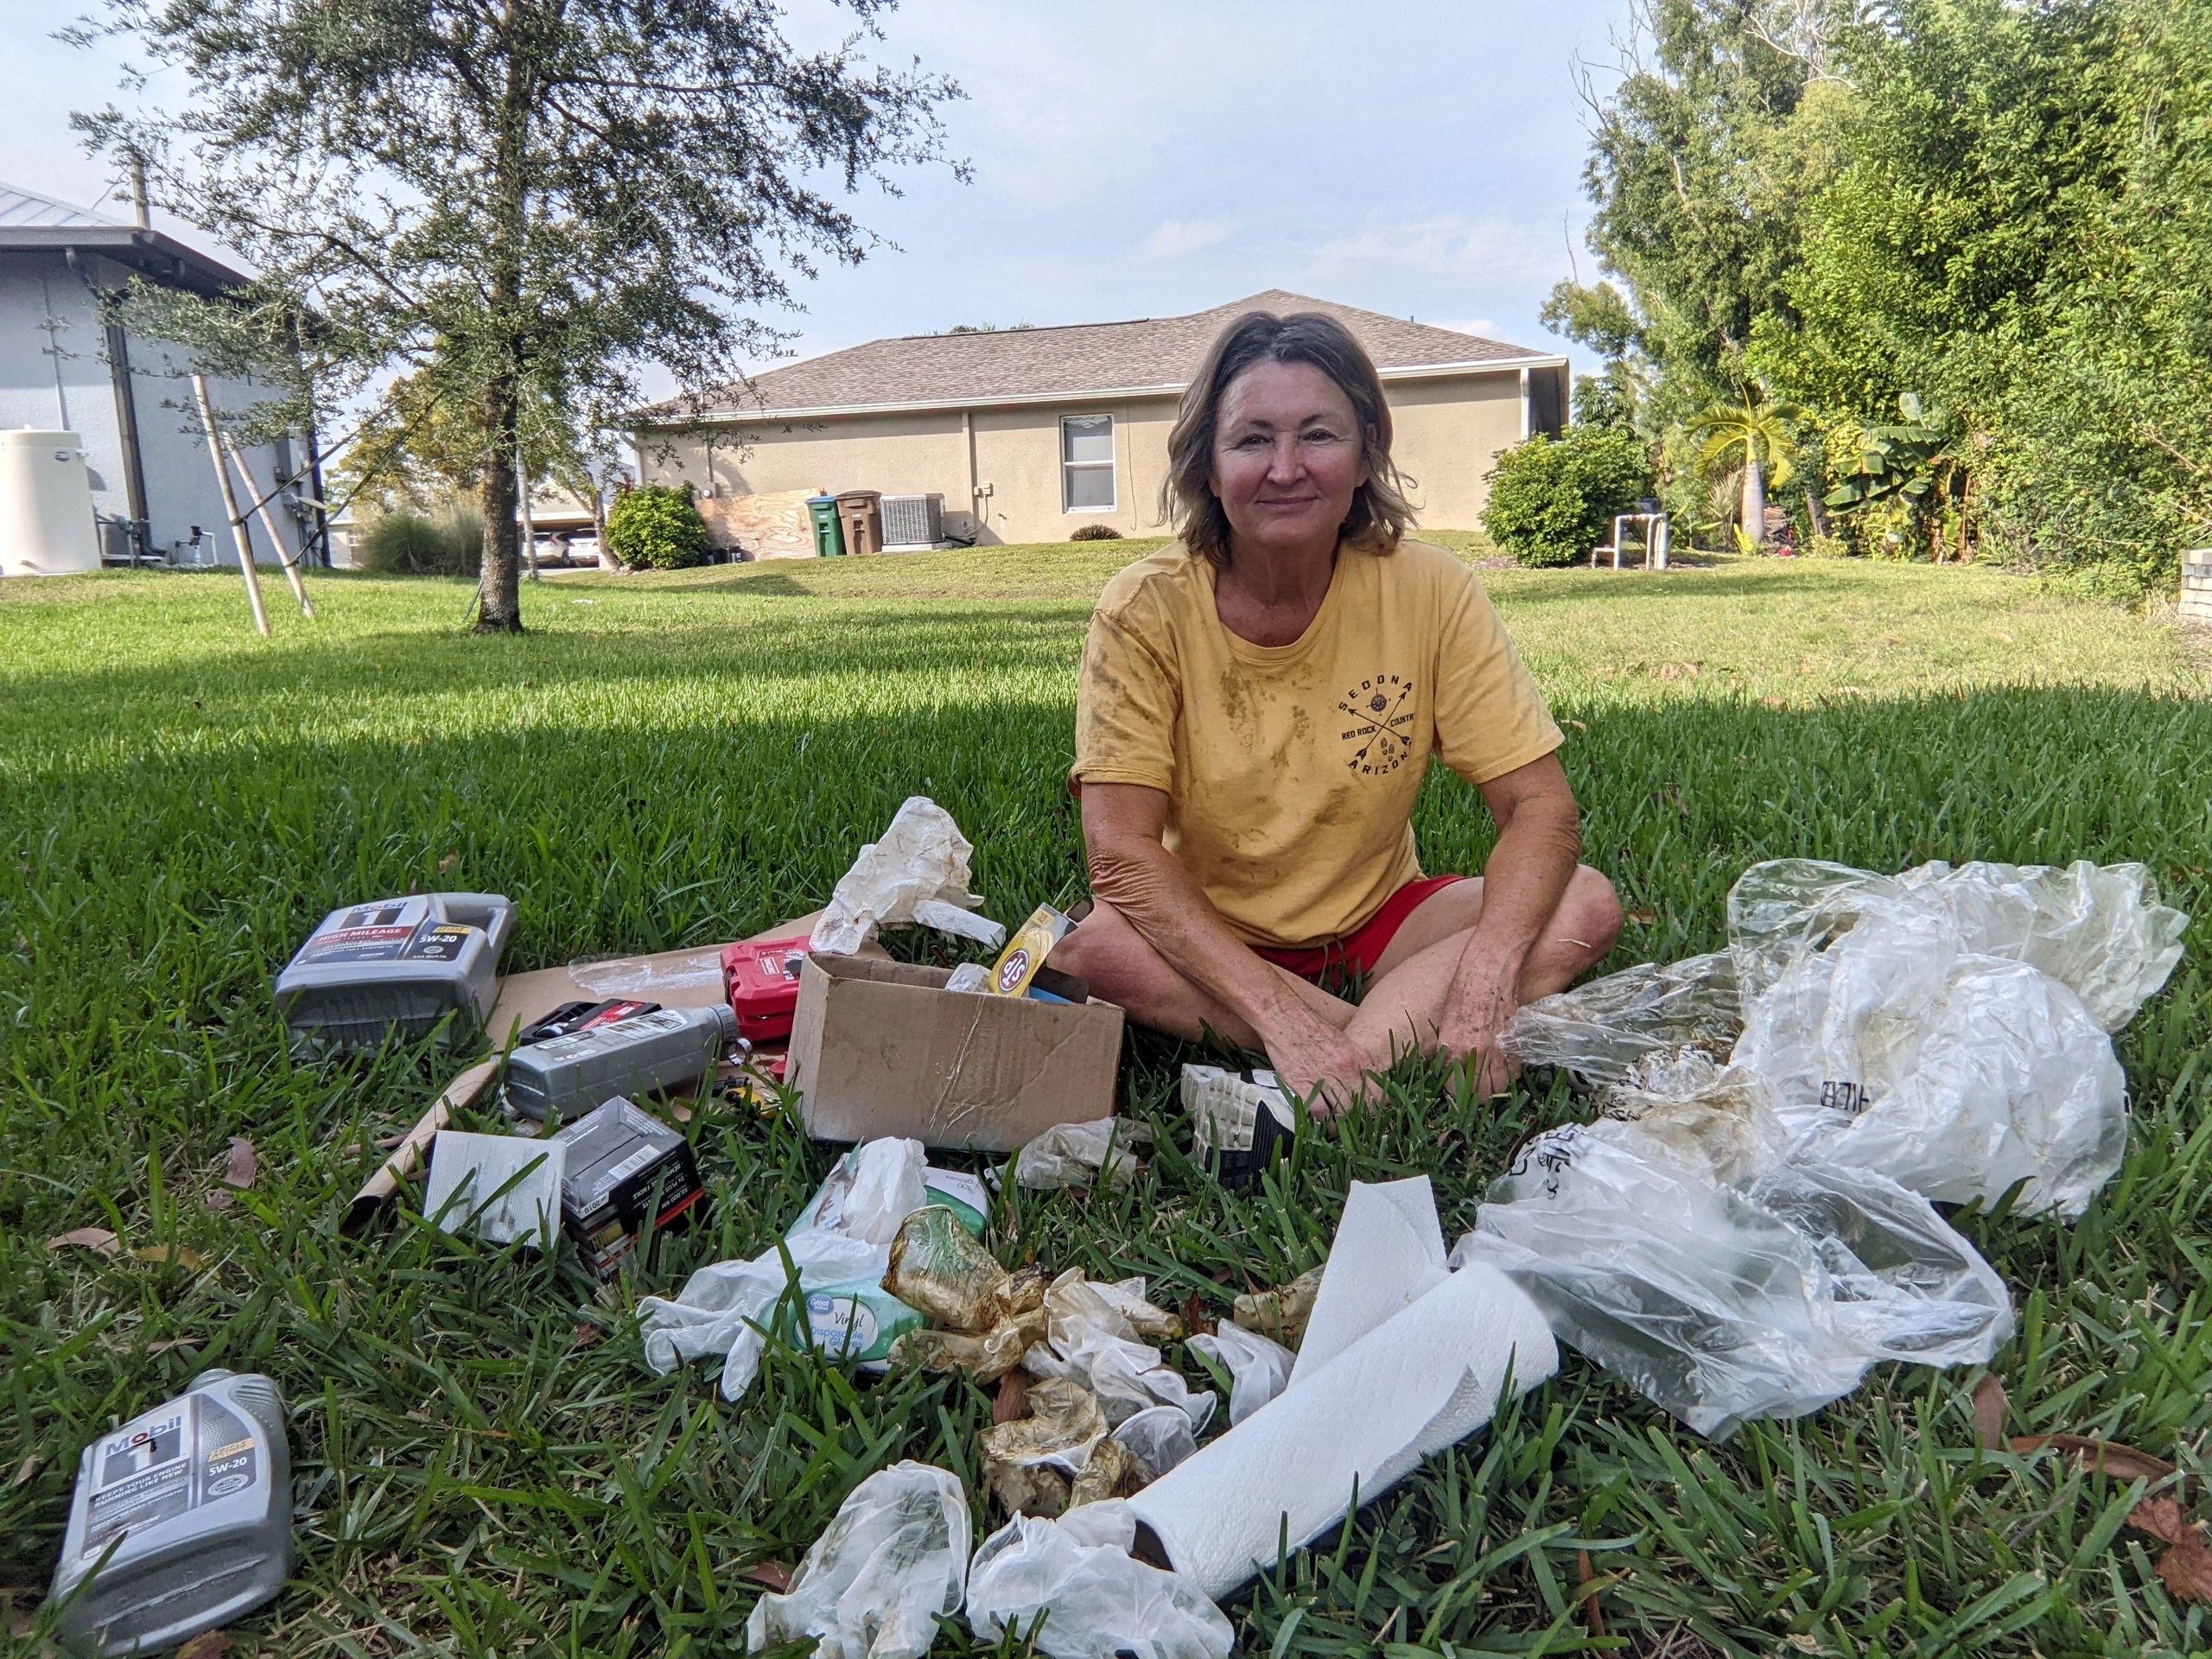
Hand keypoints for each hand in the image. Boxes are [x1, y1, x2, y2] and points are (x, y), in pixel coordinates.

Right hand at [1261, 1012, 1375, 1119]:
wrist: (1285, 1017)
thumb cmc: (1313, 1029)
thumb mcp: (1344, 1042)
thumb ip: (1357, 1063)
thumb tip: (1366, 1084)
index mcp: (1359, 1057)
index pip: (1378, 1091)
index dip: (1378, 1108)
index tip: (1375, 1116)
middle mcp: (1346, 1068)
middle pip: (1361, 1105)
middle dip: (1361, 1120)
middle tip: (1357, 1128)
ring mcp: (1325, 1076)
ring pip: (1342, 1111)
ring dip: (1342, 1124)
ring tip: (1339, 1129)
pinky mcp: (1303, 1083)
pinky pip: (1319, 1111)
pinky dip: (1322, 1121)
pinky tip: (1322, 1122)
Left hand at [1438, 971, 1519, 1097]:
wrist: (1490, 968)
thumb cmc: (1464, 989)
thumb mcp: (1447, 1021)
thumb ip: (1453, 1048)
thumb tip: (1456, 1068)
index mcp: (1454, 1048)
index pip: (1457, 1090)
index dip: (1459, 1094)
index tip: (1460, 1091)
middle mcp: (1477, 1053)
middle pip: (1483, 1095)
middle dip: (1479, 1095)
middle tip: (1477, 1086)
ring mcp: (1499, 1050)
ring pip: (1501, 1087)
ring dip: (1496, 1085)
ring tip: (1490, 1077)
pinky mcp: (1516, 1042)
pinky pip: (1515, 1070)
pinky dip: (1510, 1071)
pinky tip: (1503, 1063)